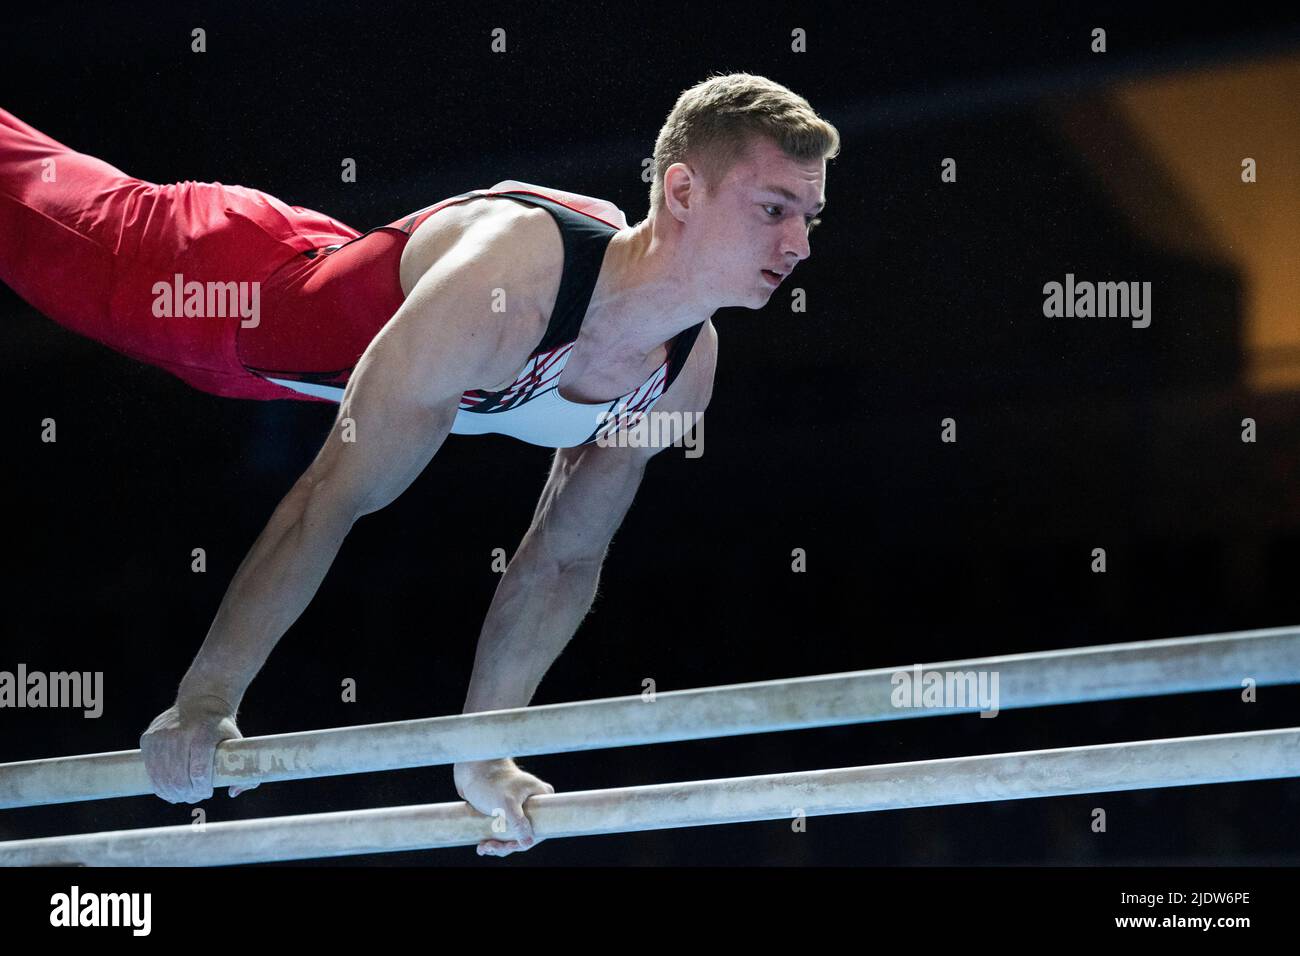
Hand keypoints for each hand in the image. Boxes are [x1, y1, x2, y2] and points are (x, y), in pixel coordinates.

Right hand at [139, 694, 258, 803]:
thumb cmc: (220, 727)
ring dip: (172, 793)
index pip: (199, 771)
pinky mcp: (148, 739)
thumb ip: (244, 768)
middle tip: (194, 796)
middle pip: (179, 778)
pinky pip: (151, 771)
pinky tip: (169, 789)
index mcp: (204, 733)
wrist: (199, 702)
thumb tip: (233, 792)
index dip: (202, 788)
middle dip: (187, 794)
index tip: (207, 792)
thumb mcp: (237, 741)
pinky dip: (159, 785)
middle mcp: (179, 733)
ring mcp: (161, 736)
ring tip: (183, 795)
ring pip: (162, 778)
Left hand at [454, 758, 554, 857]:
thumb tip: (528, 842)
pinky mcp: (503, 810)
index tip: (508, 845)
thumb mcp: (506, 804)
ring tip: (484, 846)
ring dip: (498, 845)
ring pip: (512, 835)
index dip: (525, 841)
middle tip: (489, 846)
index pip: (540, 828)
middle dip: (507, 845)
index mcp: (540, 797)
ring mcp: (517, 807)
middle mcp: (531, 802)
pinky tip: (482, 845)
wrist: (470, 767)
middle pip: (525, 833)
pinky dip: (493, 840)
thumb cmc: (490, 781)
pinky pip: (502, 831)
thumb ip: (519, 823)